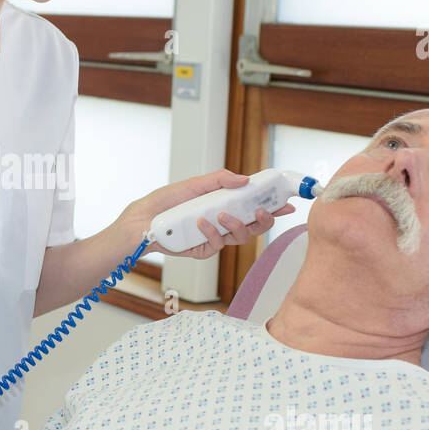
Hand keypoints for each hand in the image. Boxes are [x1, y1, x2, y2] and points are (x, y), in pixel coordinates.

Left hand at [120, 169, 295, 259]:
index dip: (273, 205)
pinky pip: (217, 244)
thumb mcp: (192, 185)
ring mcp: (214, 237)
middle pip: (255, 225)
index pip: (254, 205)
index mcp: (224, 204)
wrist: (140, 223)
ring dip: (237, 224)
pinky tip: (201, 222)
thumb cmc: (163, 203)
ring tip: (222, 215)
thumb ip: (218, 180)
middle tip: (264, 211)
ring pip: (240, 237)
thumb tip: (244, 179)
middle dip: (265, 219)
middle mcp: (223, 222)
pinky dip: (211, 232)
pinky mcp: (203, 250)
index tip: (288, 202)